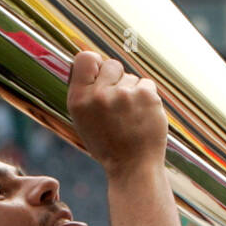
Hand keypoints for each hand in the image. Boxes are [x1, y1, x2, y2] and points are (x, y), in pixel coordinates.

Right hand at [66, 51, 166, 177]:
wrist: (133, 167)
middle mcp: (98, 95)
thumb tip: (95, 63)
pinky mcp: (146, 96)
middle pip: (111, 64)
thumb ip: (86, 92)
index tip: (100, 75)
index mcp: (78, 100)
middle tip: (118, 104)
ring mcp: (123, 94)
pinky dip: (147, 98)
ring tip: (131, 117)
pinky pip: (146, 84)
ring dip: (133, 92)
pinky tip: (142, 116)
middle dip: (117, 79)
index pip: (85, 58)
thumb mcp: (84, 120)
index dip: (95, 64)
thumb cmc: (108, 144)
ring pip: (130, 77)